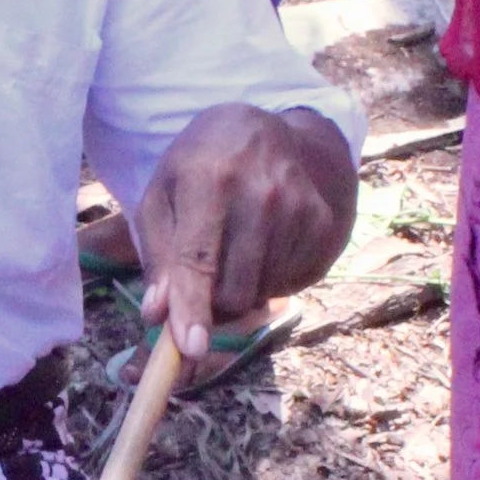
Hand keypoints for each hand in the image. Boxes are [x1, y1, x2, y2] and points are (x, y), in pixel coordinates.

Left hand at [132, 103, 357, 365]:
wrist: (266, 131)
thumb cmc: (200, 167)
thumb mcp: (162, 196)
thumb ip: (157, 256)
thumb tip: (157, 314)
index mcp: (209, 179)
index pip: (198, 259)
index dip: (192, 306)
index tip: (191, 347)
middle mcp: (261, 193)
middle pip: (232, 291)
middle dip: (209, 305)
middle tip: (201, 281)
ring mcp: (298, 208)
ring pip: (261, 294)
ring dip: (239, 291)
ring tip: (232, 248)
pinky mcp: (321, 223)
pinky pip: (288, 283)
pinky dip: (267, 278)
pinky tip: (260, 243)